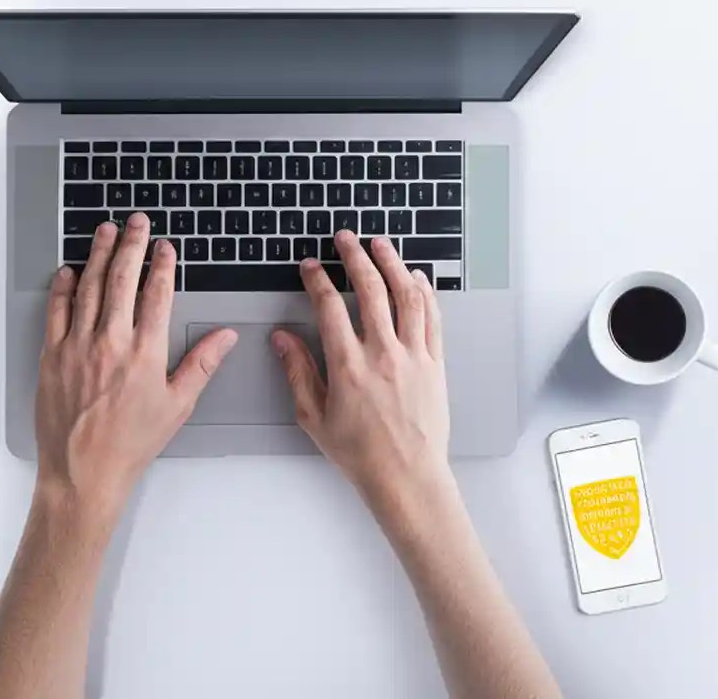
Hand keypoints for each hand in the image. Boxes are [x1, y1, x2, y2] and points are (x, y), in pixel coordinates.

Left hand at [36, 213, 237, 511]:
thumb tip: (225, 336)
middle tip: (136, 223)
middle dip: (131, 244)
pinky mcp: (52, 356)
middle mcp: (111, 343)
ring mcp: (77, 346)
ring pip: (90, 287)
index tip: (165, 248)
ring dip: (99, 254)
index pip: (157, 294)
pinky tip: (70, 271)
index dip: (162, 265)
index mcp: (145, 353)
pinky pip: (57, 310)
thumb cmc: (130, 444)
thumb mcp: (177, 406)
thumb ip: (201, 364)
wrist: (84, 471)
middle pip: (123, 279)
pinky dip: (64, 287)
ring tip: (105, 232)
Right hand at [272, 230, 449, 504]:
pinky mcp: (435, 364)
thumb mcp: (314, 417)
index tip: (310, 266)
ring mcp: (413, 357)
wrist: (407, 477)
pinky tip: (415, 278)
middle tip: (345, 239)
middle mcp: (382, 355)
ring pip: (406, 296)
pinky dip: (424, 292)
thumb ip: (298, 372)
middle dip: (355, 256)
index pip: (329, 307)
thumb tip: (282, 339)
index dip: (317, 280)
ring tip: (381, 244)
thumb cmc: (360, 454)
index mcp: (347, 367)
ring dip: (392, 263)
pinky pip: (432, 317)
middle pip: (369, 289)